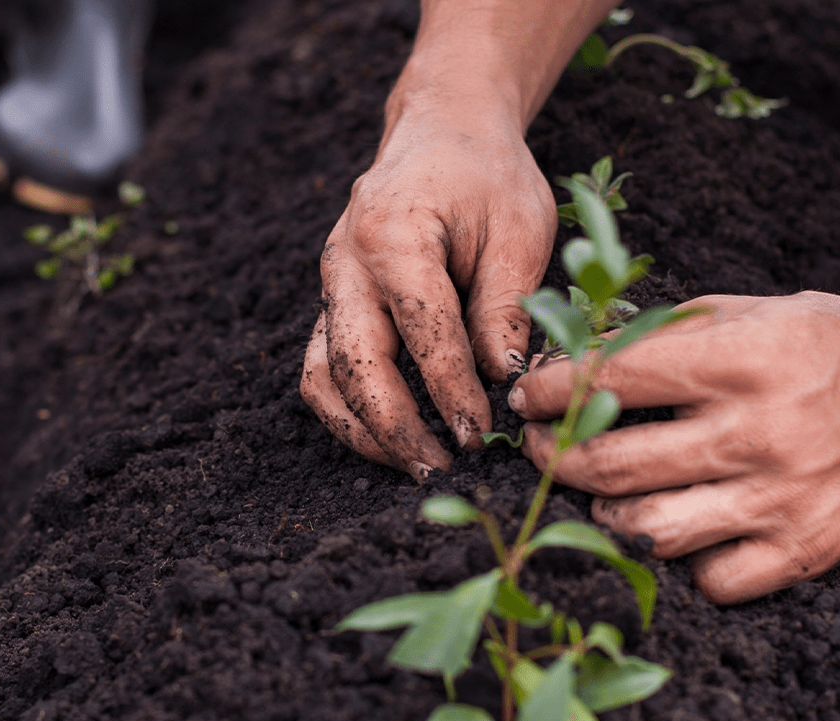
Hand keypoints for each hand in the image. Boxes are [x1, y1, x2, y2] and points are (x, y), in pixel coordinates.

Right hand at [301, 101, 556, 478]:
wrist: (442, 133)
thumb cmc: (487, 176)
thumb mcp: (518, 229)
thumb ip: (506, 307)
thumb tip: (506, 383)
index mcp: (394, 234)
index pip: (422, 331)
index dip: (452, 391)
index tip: (482, 434)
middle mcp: (346, 262)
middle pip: (354, 364)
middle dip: (395, 428)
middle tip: (441, 468)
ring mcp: (330, 285)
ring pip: (321, 377)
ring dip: (361, 431)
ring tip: (413, 465)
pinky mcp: (331, 303)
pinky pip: (321, 369)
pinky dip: (349, 412)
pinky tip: (391, 437)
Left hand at [509, 291, 839, 603]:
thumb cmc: (826, 345)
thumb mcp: (749, 312)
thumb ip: (666, 331)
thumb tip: (577, 355)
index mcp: (739, 361)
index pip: (611, 379)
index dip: (550, 392)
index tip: (524, 399)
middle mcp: (756, 432)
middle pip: (616, 464)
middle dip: (554, 459)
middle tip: (538, 449)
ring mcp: (783, 497)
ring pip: (653, 531)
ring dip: (608, 515)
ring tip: (602, 495)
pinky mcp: (810, 548)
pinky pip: (715, 580)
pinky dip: (684, 562)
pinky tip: (681, 533)